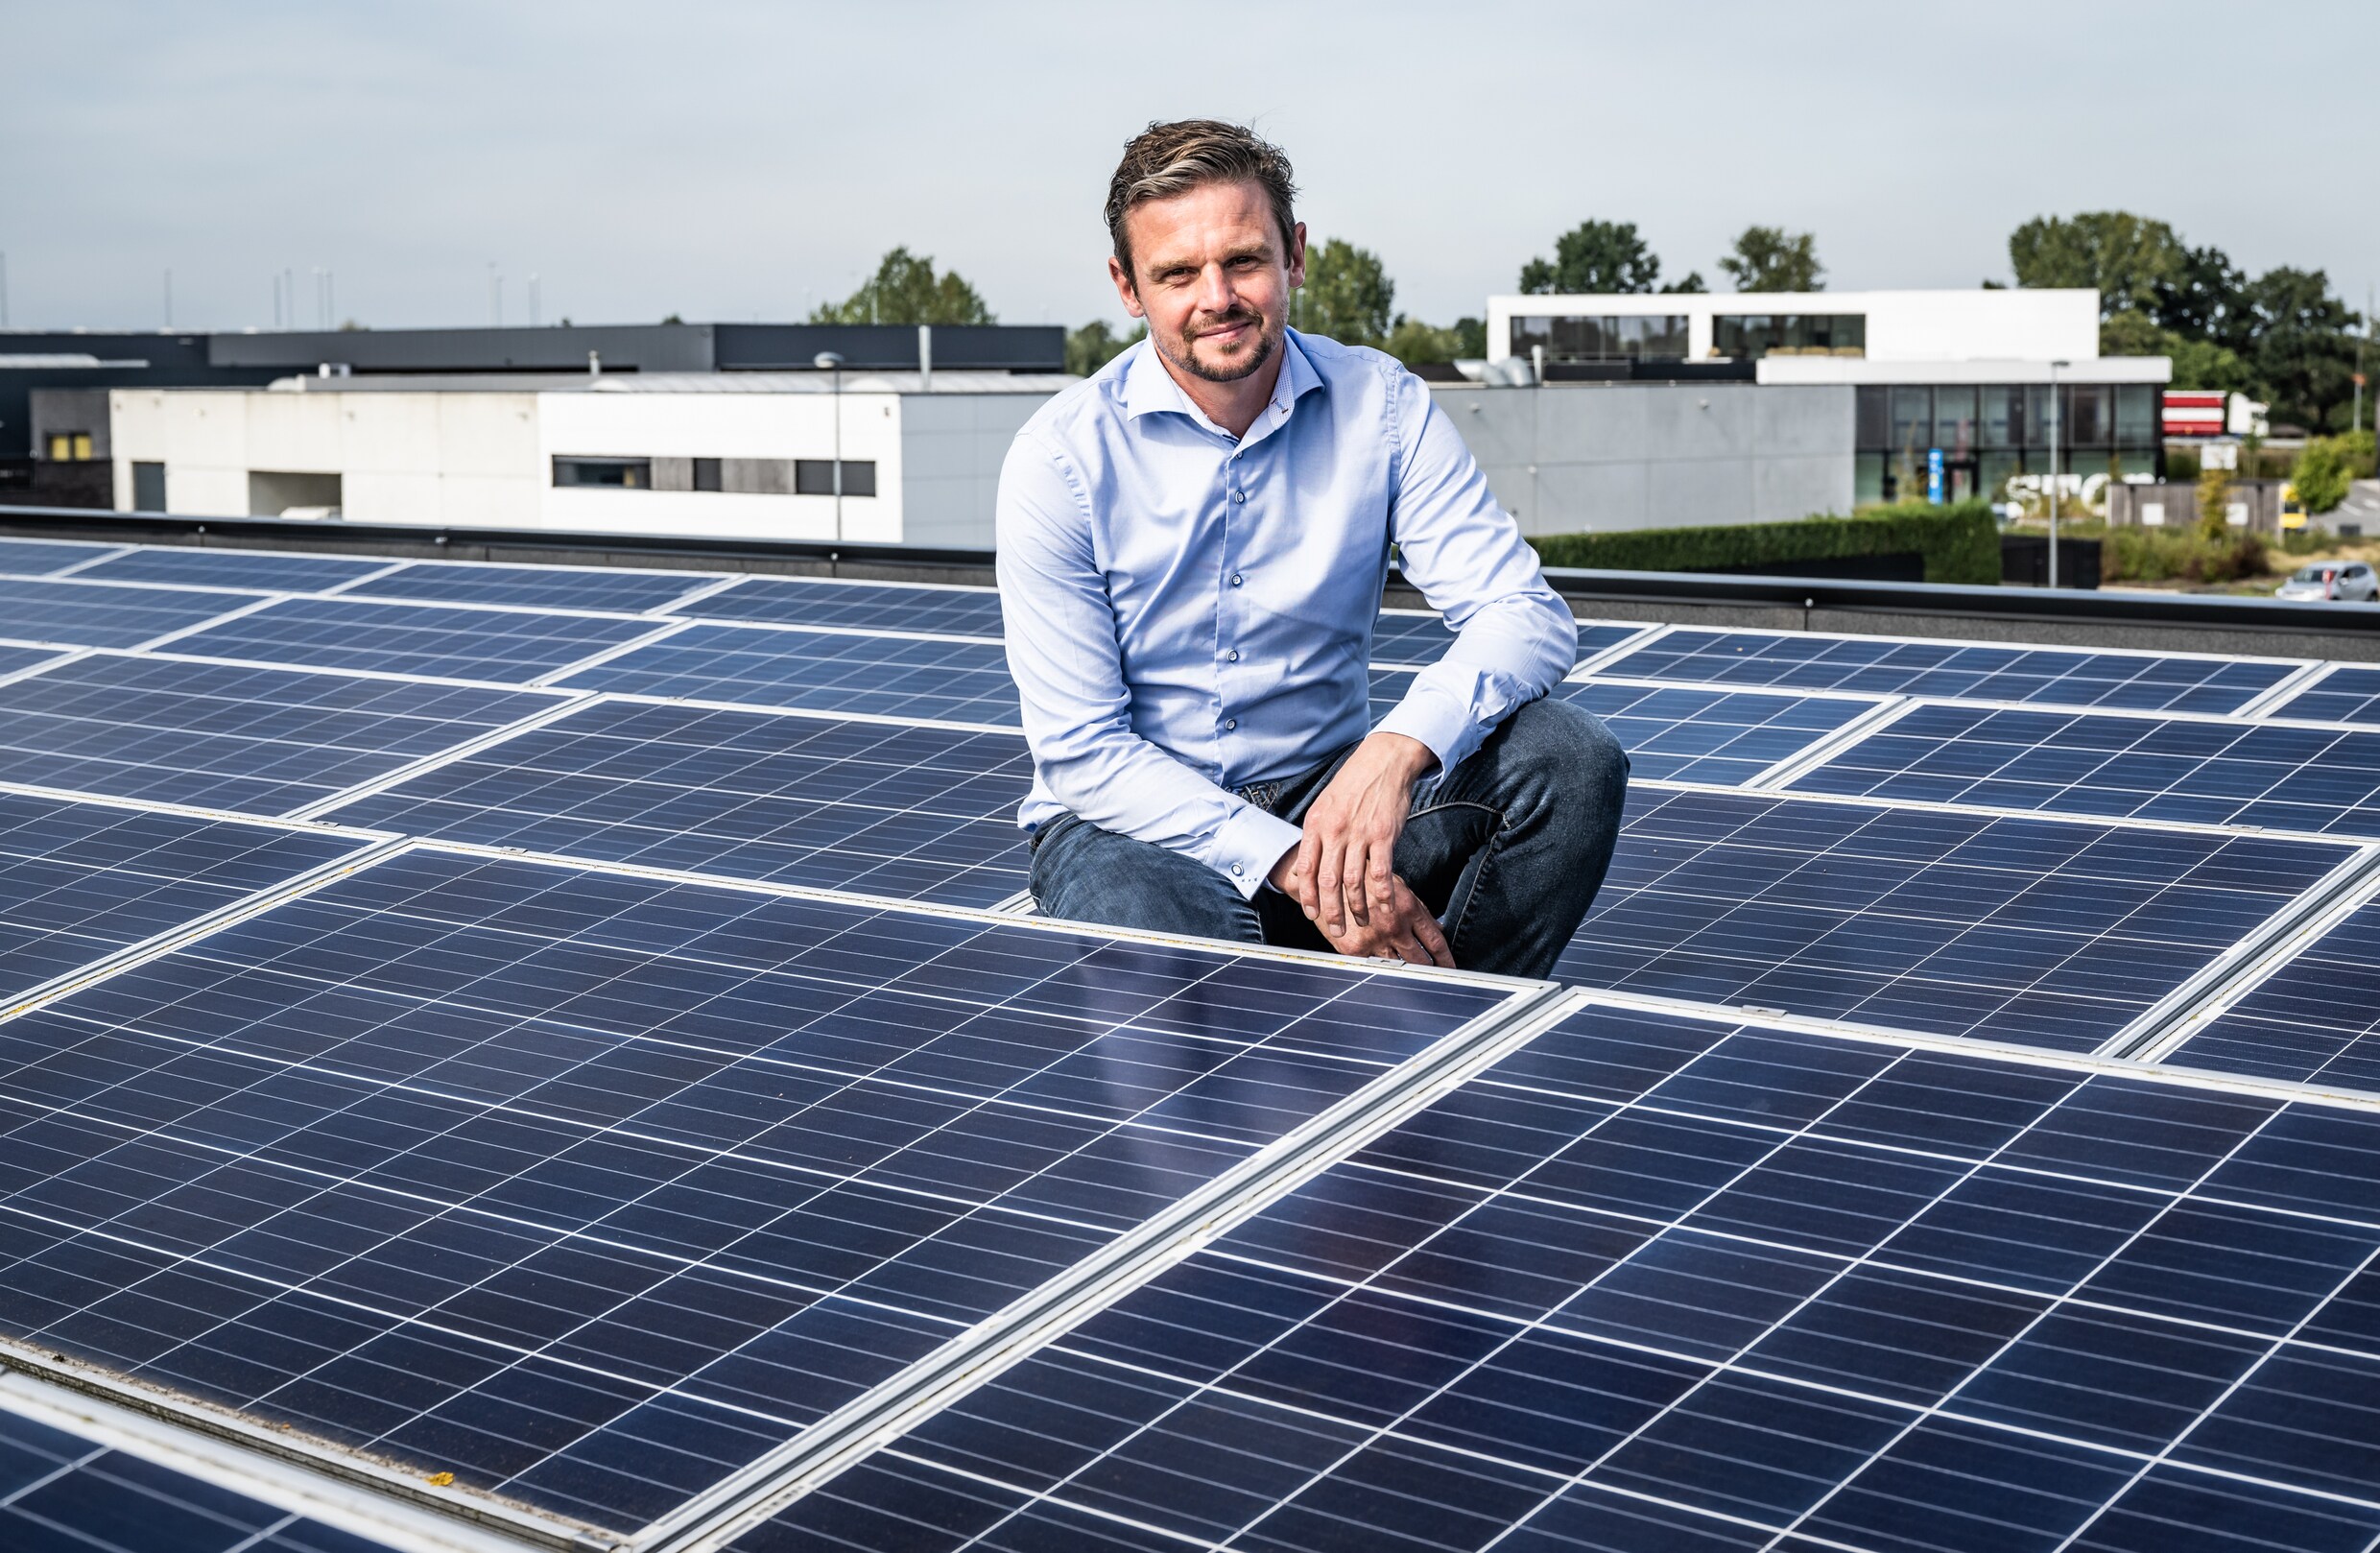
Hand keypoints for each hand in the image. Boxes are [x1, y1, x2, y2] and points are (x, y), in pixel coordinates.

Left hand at [1267, 731, 1443, 951]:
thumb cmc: (1354, 783)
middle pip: (1327, 882)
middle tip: (1335, 929)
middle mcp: (1334, 832)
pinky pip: (1381, 874)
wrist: (1383, 760)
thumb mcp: (1325, 805)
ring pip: (1353, 882)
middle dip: (1330, 911)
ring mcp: (1359, 834)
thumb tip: (1307, 865)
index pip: (1306, 869)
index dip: (1307, 896)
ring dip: (1356, 908)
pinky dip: (1383, 895)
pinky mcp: (1384, 835)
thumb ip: (1317, 835)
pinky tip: (1386, 908)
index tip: (1311, 913)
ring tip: (1361, 921)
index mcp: (1316, 825)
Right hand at [1318, 872, 1452, 965]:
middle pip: (1420, 960)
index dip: (1446, 959)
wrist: (1325, 881)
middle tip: (1435, 977)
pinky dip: (1379, 970)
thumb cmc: (1361, 880)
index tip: (1450, 968)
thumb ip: (1418, 908)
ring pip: (1398, 968)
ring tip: (1411, 977)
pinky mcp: (1353, 950)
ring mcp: (1373, 940)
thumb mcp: (1395, 886)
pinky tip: (1383, 970)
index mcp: (1407, 909)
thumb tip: (1438, 928)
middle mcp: (1393, 926)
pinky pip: (1372, 967)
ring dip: (1406, 973)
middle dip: (1429, 971)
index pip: (1435, 941)